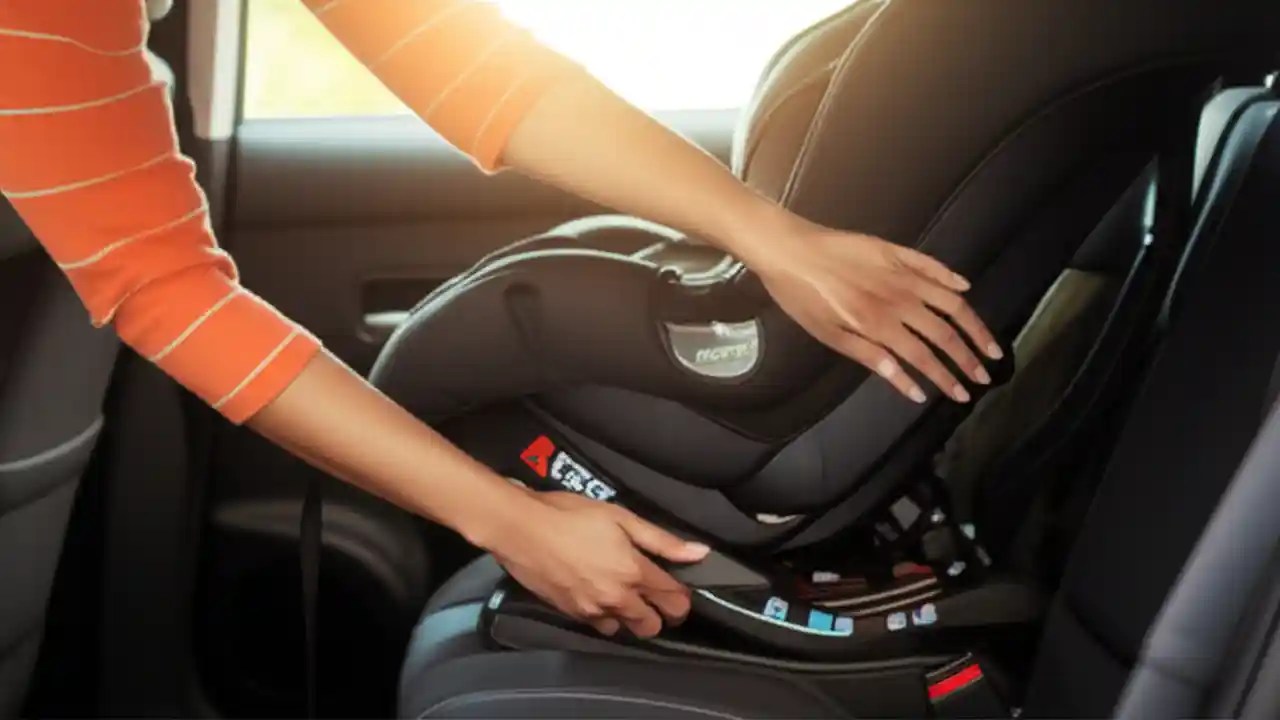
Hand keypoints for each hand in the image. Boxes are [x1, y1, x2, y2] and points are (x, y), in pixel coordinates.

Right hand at [480, 491, 709, 637]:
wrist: (521, 528)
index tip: (678, 588)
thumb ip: (661, 540)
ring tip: (623, 595)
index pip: (674, 599)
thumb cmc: (571, 515)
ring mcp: (592, 611)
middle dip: (658, 613)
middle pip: (652, 625)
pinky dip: (604, 616)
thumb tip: (700, 553)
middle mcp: (617, 599)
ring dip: (630, 617)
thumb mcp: (621, 518)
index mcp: (634, 573)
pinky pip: (598, 625)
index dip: (682, 597)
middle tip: (652, 594)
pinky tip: (598, 596)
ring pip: (625, 629)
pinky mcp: (571, 614)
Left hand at [735, 213, 1002, 403]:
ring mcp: (901, 272)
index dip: (947, 378)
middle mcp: (899, 299)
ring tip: (989, 344)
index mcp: (880, 325)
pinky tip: (964, 289)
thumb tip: (910, 385)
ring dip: (973, 325)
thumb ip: (871, 358)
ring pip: (950, 300)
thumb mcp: (829, 336)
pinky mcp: (895, 251)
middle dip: (968, 359)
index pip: (926, 357)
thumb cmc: (801, 298)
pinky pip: (932, 265)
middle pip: (945, 333)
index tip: (963, 395)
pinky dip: (951, 277)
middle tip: (985, 377)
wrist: (788, 250)